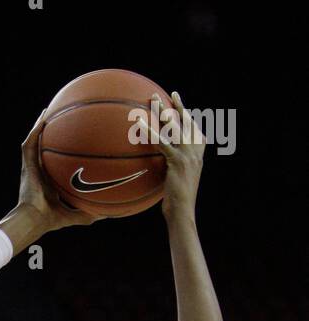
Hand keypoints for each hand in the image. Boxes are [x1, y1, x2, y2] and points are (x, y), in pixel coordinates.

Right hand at [2, 113, 105, 246]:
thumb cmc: (53, 219)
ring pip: (36, 141)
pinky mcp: (27, 165)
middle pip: (46, 147)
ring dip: (41, 126)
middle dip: (52, 134)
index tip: (76, 141)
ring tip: (49, 110)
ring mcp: (32, 167)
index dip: (64, 152)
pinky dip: (36, 129)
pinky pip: (31, 143)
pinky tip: (43, 116)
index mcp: (50, 181)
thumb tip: (112, 213)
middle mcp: (40, 171)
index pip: (57, 163)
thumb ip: (93, 212)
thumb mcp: (79, 214)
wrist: (35, 220)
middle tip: (63, 120)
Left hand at [151, 91, 205, 220]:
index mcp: (199, 149)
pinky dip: (149, 131)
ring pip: (173, 126)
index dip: (184, 111)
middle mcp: (196, 148)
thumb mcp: (179, 177)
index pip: (192, 125)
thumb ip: (174, 163)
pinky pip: (161, 141)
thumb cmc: (178, 198)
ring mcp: (188, 153)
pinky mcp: (177, 159)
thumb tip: (161, 160)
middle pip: (183, 121)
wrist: (183, 209)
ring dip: (162, 111)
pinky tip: (139, 123)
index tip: (177, 99)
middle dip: (174, 105)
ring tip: (152, 100)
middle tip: (164, 94)